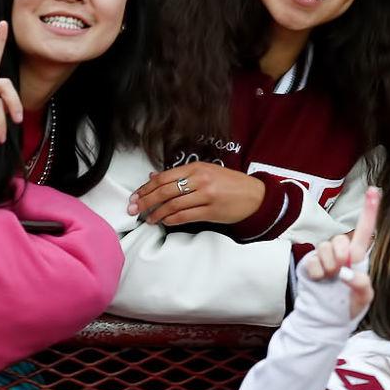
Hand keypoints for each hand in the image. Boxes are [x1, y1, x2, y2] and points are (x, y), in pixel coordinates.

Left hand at [130, 162, 267, 226]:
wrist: (256, 196)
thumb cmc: (231, 184)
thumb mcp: (207, 172)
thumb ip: (181, 175)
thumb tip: (154, 177)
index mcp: (198, 167)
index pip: (164, 177)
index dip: (146, 188)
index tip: (135, 196)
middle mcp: (201, 180)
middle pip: (165, 191)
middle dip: (145, 201)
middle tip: (134, 209)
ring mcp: (206, 195)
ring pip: (173, 205)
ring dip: (157, 213)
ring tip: (148, 219)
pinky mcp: (211, 211)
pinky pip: (185, 216)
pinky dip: (171, 220)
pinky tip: (164, 222)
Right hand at [303, 186, 378, 318]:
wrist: (326, 318)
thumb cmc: (348, 306)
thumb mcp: (363, 299)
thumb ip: (362, 285)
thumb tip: (347, 273)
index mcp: (358, 256)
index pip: (365, 230)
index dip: (369, 210)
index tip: (374, 190)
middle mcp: (341, 252)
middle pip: (341, 239)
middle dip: (341, 254)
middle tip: (339, 271)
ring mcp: (324, 258)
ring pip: (325, 247)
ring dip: (329, 264)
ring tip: (330, 278)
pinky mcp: (310, 264)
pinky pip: (312, 260)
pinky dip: (316, 272)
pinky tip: (319, 280)